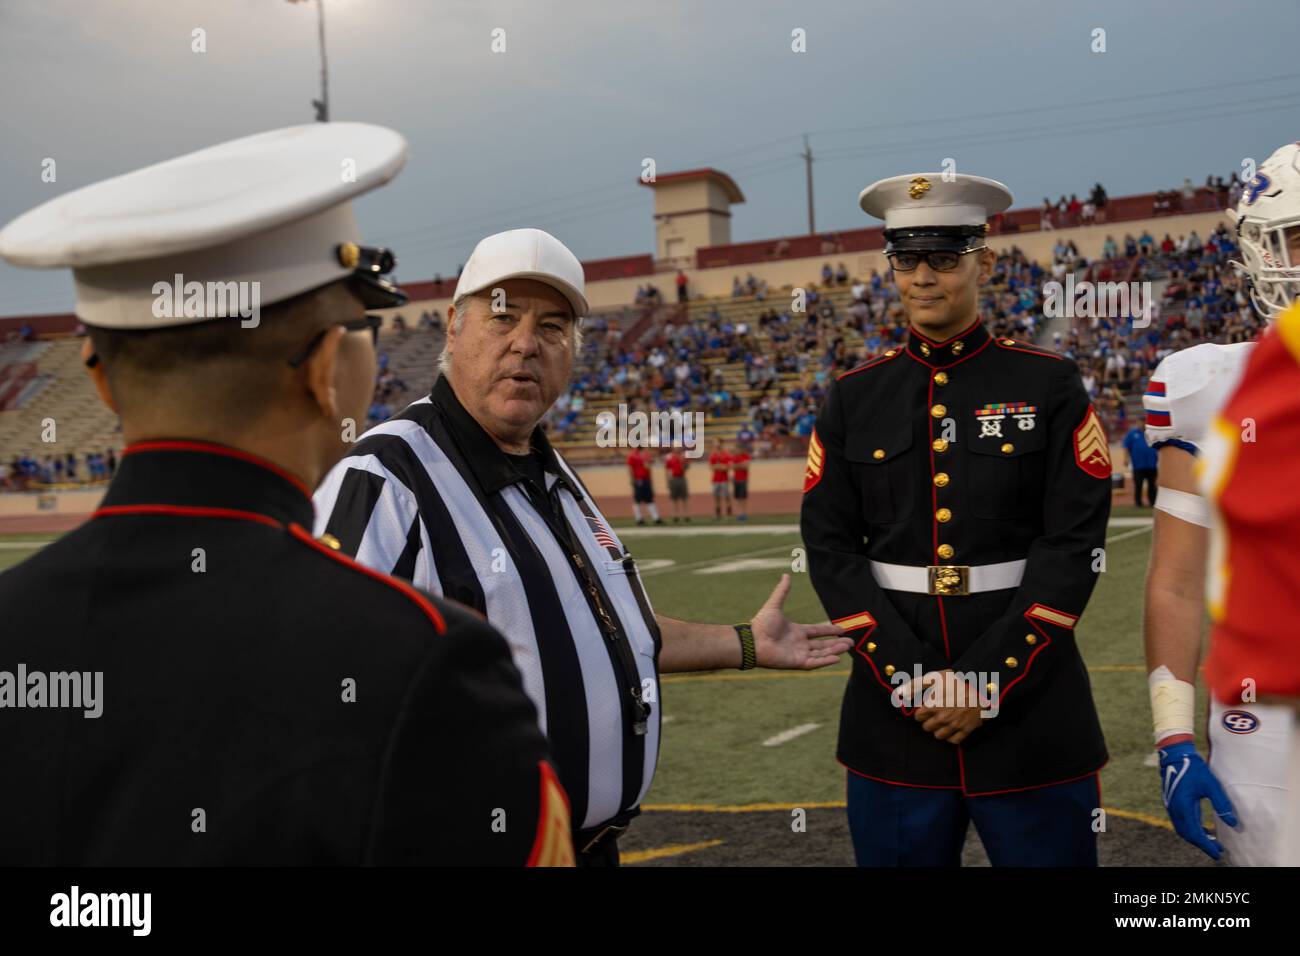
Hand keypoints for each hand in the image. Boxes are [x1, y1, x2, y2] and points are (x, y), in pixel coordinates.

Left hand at [750, 574, 851, 669]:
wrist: (753, 641)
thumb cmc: (761, 624)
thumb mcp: (775, 605)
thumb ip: (782, 591)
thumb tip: (786, 575)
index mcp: (796, 631)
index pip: (817, 631)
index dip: (829, 630)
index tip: (842, 629)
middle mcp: (799, 643)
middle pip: (822, 644)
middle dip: (837, 643)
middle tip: (851, 642)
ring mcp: (799, 654)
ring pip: (821, 653)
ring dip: (835, 650)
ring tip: (848, 647)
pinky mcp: (797, 662)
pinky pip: (815, 663)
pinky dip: (826, 661)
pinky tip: (837, 658)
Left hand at [908, 670, 984, 744]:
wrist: (982, 685)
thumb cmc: (956, 680)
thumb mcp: (934, 677)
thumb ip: (914, 685)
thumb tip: (898, 693)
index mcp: (933, 706)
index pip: (917, 717)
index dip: (921, 711)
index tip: (927, 706)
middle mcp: (942, 719)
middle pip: (926, 728)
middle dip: (928, 720)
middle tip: (935, 713)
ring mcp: (954, 725)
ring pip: (938, 736)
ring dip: (939, 729)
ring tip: (943, 720)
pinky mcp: (966, 730)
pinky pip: (953, 741)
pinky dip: (952, 736)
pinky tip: (952, 726)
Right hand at [1158, 740, 1236, 859]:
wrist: (1175, 755)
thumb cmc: (1193, 768)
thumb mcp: (1211, 785)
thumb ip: (1222, 804)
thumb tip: (1233, 823)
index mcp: (1184, 806)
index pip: (1195, 833)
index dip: (1206, 845)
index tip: (1217, 853)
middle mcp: (1175, 809)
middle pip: (1187, 834)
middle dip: (1201, 844)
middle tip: (1217, 850)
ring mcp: (1170, 805)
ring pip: (1182, 829)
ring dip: (1195, 837)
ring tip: (1210, 840)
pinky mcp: (1170, 802)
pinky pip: (1179, 821)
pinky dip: (1190, 828)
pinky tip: (1200, 827)